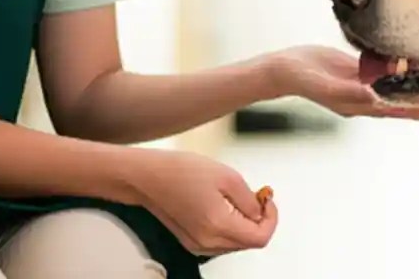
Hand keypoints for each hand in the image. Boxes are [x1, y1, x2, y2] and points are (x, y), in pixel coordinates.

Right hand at [130, 149, 277, 255]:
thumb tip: (260, 212)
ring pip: (236, 243)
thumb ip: (250, 199)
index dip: (271, 219)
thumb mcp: (227, 176)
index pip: (260, 238)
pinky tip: (224, 207)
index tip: (268, 200)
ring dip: (245, 224)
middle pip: (249, 242)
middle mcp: (208, 243)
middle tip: (256, 195)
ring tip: (237, 198)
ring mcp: (198, 246)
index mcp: (218, 226)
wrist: (147, 177)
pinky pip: (221, 241)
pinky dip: (230, 227)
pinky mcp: (191, 242)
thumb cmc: (181, 171)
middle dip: (259, 220)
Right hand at [266, 45, 418, 119]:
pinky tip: (404, 63)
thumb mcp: (328, 86)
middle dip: (417, 99)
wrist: (284, 69)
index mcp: (357, 104)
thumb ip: (351, 91)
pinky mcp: (353, 70)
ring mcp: (358, 84)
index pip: (392, 108)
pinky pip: (377, 72)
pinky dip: (392, 69)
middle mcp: (361, 97)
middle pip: (395, 100)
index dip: (413, 107)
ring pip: (389, 85)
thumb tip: (375, 96)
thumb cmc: (303, 78)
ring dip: (407, 83)